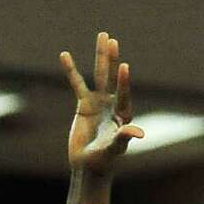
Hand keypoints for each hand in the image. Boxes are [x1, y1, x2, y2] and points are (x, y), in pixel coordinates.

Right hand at [61, 31, 143, 174]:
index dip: (123, 82)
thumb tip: (139, 133)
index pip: (123, 94)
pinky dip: (71, 70)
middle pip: (112, 77)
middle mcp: (112, 104)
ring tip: (102, 36)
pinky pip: (77, 84)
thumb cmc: (103, 162)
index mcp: (122, 114)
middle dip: (112, 59)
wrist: (87, 167)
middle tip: (111, 39)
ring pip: (99, 75)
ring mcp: (99, 102)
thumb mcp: (113, 150)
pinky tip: (64, 55)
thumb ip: (123, 138)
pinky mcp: (84, 105)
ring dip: (101, 56)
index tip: (123, 66)